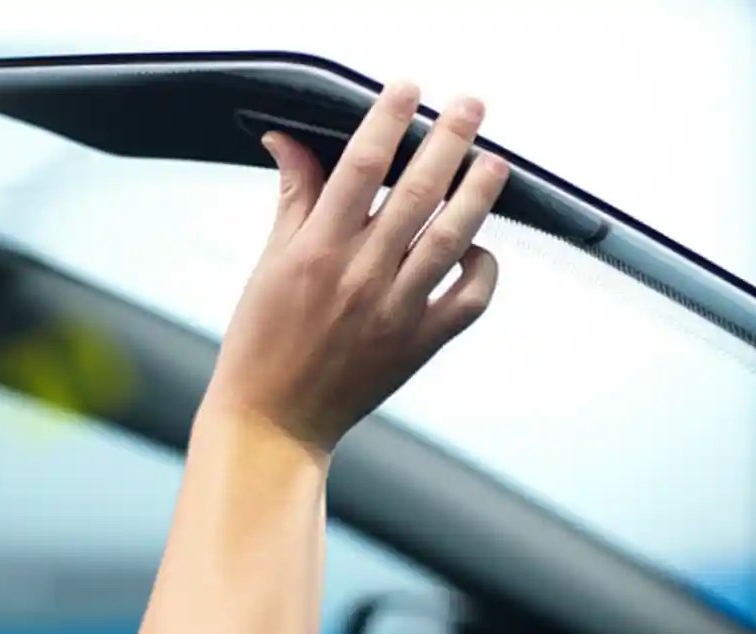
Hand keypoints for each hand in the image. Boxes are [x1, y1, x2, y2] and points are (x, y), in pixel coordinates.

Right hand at [205, 82, 508, 455]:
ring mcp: (396, 311)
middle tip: (470, 107)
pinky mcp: (419, 344)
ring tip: (494, 162)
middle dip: (449, 141)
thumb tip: (287, 141)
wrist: (274, 421)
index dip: (387, 121)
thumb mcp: (267, 264)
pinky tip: (479, 247)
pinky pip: (468, 299)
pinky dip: (483, 269)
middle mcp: (360, 275)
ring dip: (478, 194)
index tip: (408, 90)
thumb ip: (292, 199)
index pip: (360, 167)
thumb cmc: (261, 344)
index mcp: (315, 251)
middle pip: (418, 193)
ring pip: (452, 239)